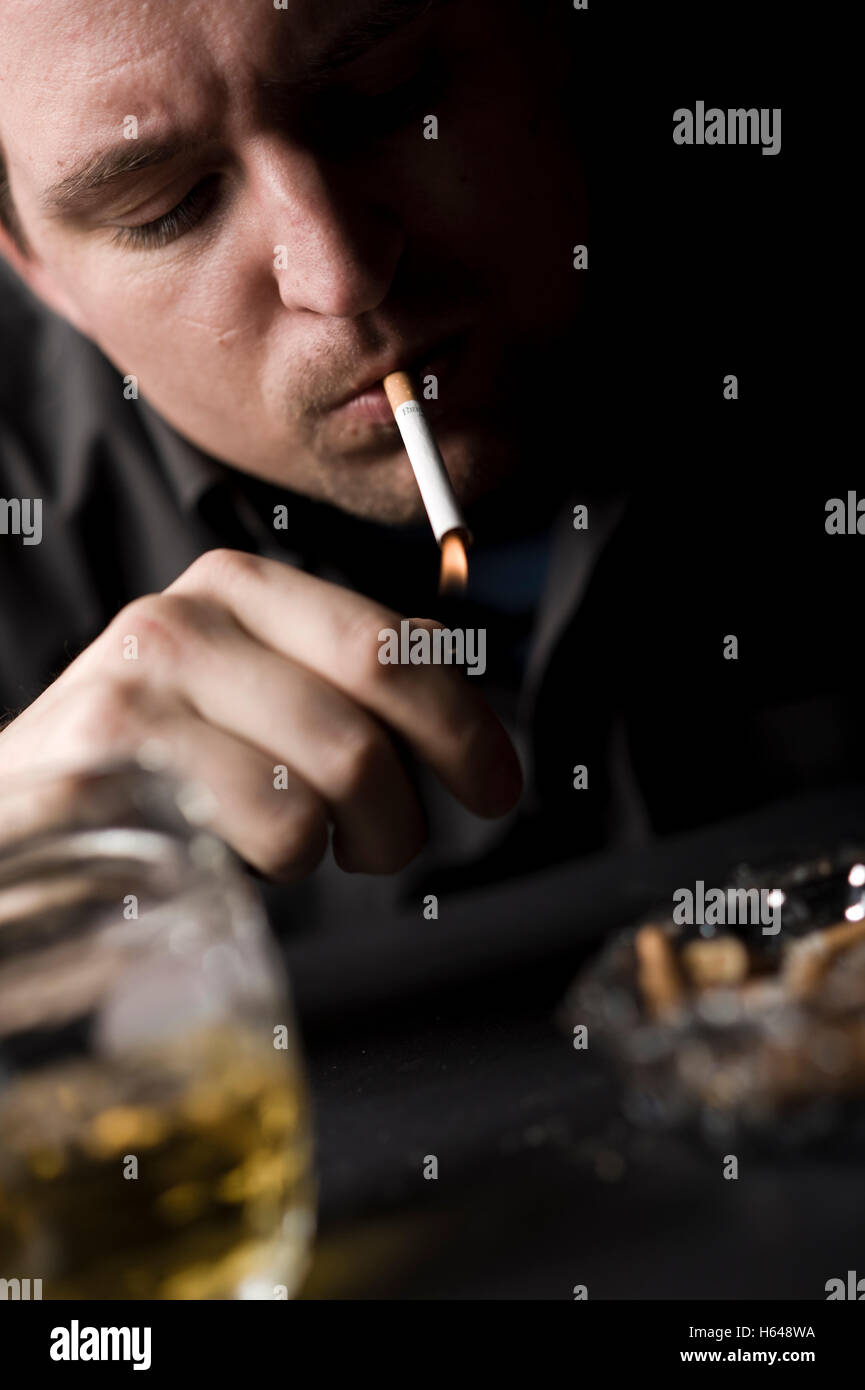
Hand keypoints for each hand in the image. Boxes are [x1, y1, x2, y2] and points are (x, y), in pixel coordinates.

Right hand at [0, 549, 521, 879]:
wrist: (11, 812)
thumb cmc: (140, 764)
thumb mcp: (234, 689)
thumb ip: (327, 676)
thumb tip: (448, 693)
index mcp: (236, 586)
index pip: (390, 645)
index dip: (463, 725)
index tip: (495, 784)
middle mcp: (186, 618)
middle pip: (367, 723)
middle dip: (406, 808)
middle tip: (391, 847)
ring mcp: (141, 687)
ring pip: (328, 779)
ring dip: (345, 844)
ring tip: (304, 852)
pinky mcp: (112, 766)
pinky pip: (267, 826)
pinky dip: (278, 865)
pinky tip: (235, 856)